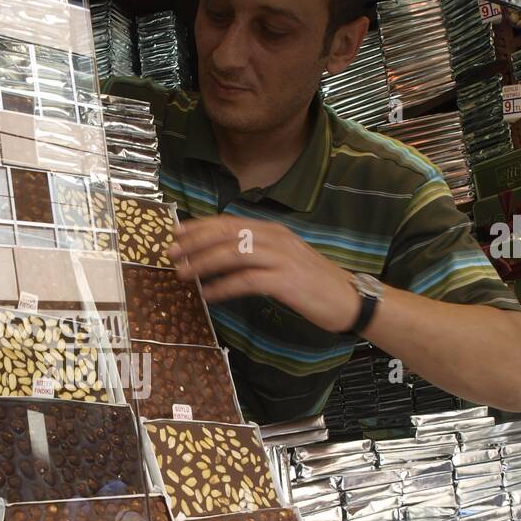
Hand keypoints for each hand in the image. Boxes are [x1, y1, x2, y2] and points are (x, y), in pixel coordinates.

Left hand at [168, 217, 361, 333]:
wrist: (349, 298)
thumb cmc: (313, 283)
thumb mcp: (282, 259)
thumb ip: (255, 254)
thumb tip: (220, 257)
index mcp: (272, 230)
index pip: (229, 222)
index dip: (200, 226)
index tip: (176, 233)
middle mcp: (275, 238)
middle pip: (226, 233)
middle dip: (194, 242)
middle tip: (170, 253)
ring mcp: (282, 258)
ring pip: (233, 253)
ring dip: (203, 263)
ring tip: (182, 274)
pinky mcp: (286, 281)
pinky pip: (247, 281)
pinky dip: (223, 287)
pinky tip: (208, 295)